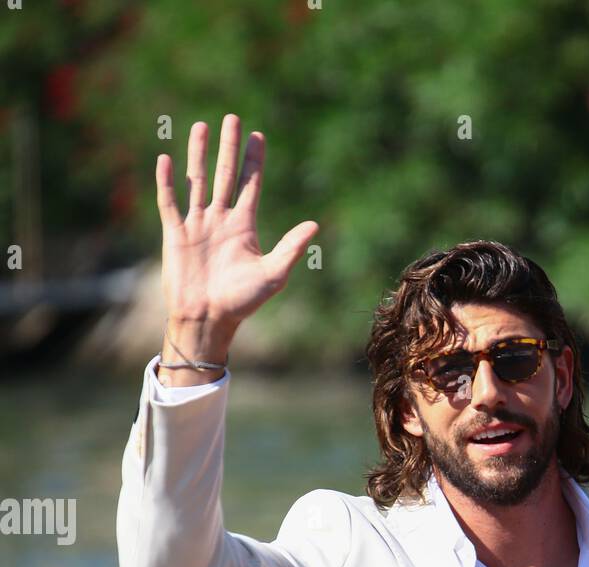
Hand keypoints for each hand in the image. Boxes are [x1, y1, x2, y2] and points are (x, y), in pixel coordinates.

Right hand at [156, 114, 317, 337]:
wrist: (208, 319)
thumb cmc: (242, 301)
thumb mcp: (273, 274)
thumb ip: (290, 248)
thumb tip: (315, 225)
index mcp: (244, 225)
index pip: (250, 184)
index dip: (255, 161)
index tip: (258, 136)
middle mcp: (220, 219)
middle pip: (225, 174)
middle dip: (229, 147)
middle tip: (232, 118)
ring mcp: (197, 225)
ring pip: (197, 180)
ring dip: (198, 154)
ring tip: (201, 127)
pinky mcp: (175, 234)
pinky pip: (169, 203)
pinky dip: (167, 182)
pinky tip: (165, 159)